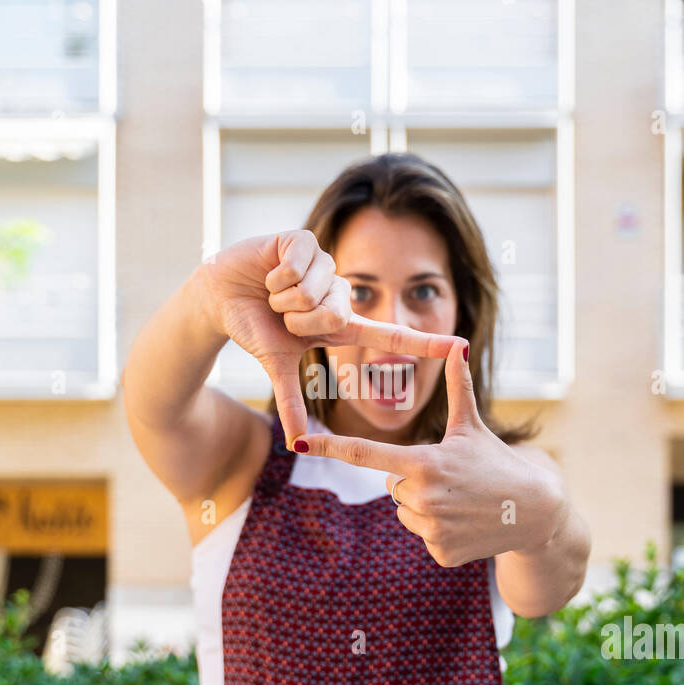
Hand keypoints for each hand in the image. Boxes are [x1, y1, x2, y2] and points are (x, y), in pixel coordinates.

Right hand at [199, 230, 460, 444]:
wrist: (220, 297)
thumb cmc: (254, 328)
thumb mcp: (277, 364)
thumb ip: (291, 401)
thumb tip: (296, 444)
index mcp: (342, 323)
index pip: (393, 334)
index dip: (428, 342)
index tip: (463, 348)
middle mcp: (340, 292)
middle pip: (336, 314)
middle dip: (299, 319)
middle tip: (281, 313)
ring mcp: (325, 265)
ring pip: (315, 290)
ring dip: (284, 297)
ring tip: (272, 292)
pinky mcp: (304, 240)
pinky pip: (299, 264)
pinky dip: (276, 274)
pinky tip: (268, 270)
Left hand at [294, 339, 563, 567]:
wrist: (535, 511)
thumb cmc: (498, 462)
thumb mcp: (471, 427)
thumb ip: (457, 388)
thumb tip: (458, 345)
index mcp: (424, 463)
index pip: (365, 454)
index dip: (329, 447)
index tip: (297, 443)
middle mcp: (423, 497)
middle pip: (392, 486)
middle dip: (414, 481)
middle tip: (451, 479)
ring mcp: (432, 529)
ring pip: (405, 512)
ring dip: (425, 507)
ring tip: (460, 501)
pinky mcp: (441, 553)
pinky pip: (423, 537)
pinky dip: (441, 531)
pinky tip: (466, 523)